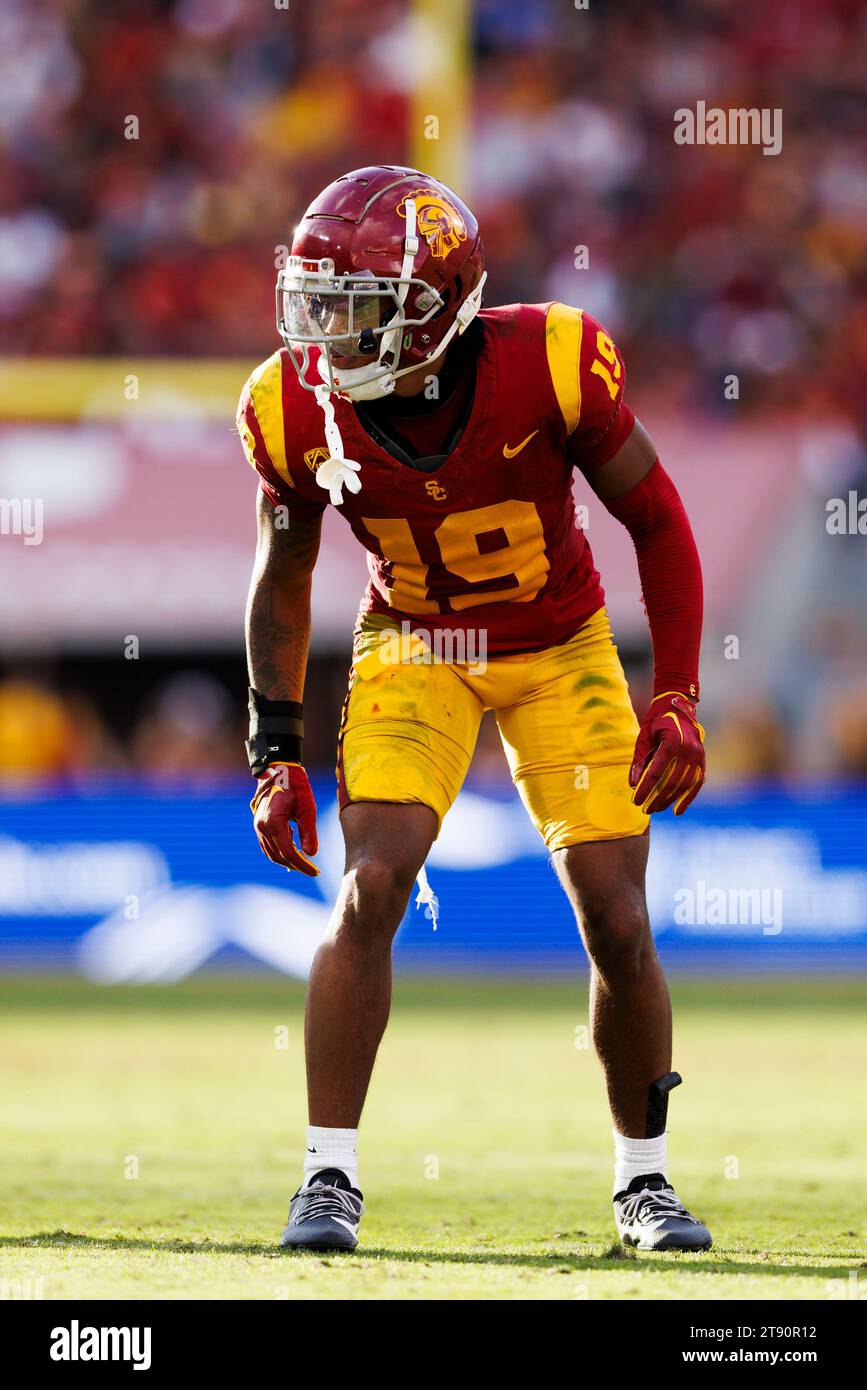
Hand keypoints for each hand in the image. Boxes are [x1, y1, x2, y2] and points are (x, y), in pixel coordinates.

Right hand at [250, 762, 318, 874]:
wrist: (279, 770)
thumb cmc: (295, 786)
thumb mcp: (307, 807)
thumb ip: (308, 832)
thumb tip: (311, 854)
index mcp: (273, 823)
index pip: (288, 853)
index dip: (303, 865)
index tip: (316, 872)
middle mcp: (261, 827)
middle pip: (278, 856)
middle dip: (296, 865)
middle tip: (312, 871)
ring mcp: (258, 826)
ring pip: (271, 853)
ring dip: (287, 861)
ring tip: (304, 865)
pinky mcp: (259, 825)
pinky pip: (268, 845)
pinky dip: (280, 852)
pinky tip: (293, 854)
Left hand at [629, 692, 704, 815]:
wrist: (679, 705)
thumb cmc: (657, 721)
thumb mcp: (644, 737)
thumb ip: (639, 760)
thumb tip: (633, 784)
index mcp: (671, 742)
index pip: (655, 773)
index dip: (645, 789)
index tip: (636, 801)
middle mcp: (688, 750)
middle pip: (671, 783)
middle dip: (656, 798)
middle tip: (645, 810)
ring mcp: (698, 756)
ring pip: (683, 785)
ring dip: (669, 800)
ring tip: (656, 809)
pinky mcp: (702, 760)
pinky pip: (697, 783)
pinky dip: (688, 798)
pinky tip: (677, 810)